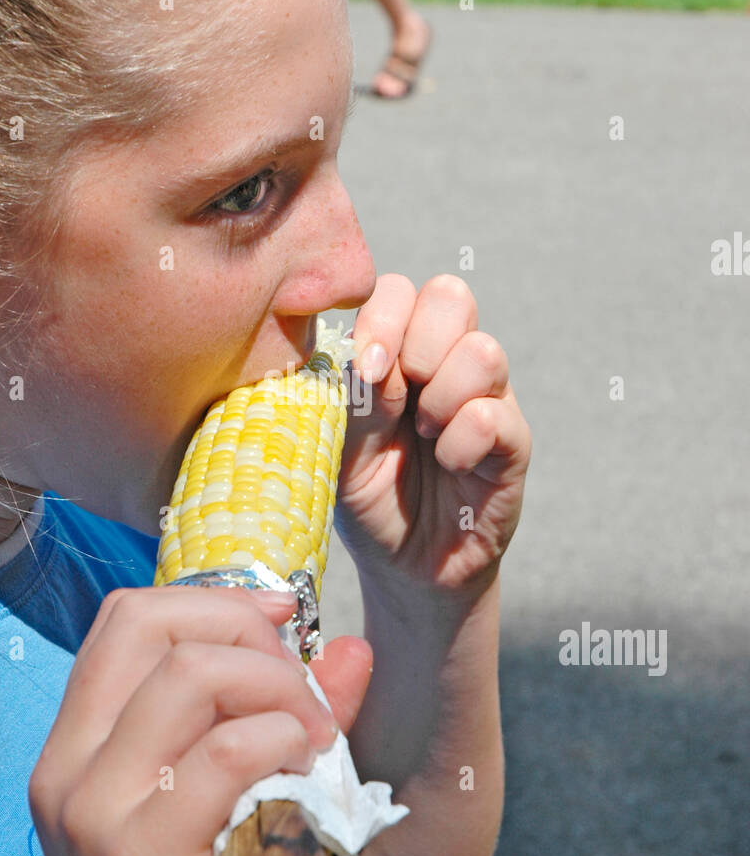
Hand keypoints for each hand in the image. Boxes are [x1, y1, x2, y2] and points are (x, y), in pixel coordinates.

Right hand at [28, 585, 371, 855]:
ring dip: (277, 685)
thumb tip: (352, 648)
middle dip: (247, 633)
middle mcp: (68, 769)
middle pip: (152, 627)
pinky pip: (229, 750)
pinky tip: (306, 764)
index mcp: (75, 748)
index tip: (279, 616)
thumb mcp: (217, 801)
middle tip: (302, 688)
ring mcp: (95, 811)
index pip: (124, 621)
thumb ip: (279, 717)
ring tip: (314, 734)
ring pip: (192, 674)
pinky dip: (283, 736)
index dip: (211, 600)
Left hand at [336, 273, 531, 602]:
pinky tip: (449, 464)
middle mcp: (446, 362)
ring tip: (425, 437)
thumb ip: (356, 397)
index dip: (383, 319)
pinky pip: (495, 414)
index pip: (400, 290)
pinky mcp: (513, 440)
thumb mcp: (342, 444)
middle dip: (416, 345)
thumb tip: (376, 362)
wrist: (405, 564)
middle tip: (398, 400)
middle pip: (452, 295)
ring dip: (441, 397)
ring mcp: (486, 396)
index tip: (365, 370)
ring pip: (483, 350)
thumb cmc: (369, 495)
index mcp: (399, 350)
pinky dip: (463, 442)